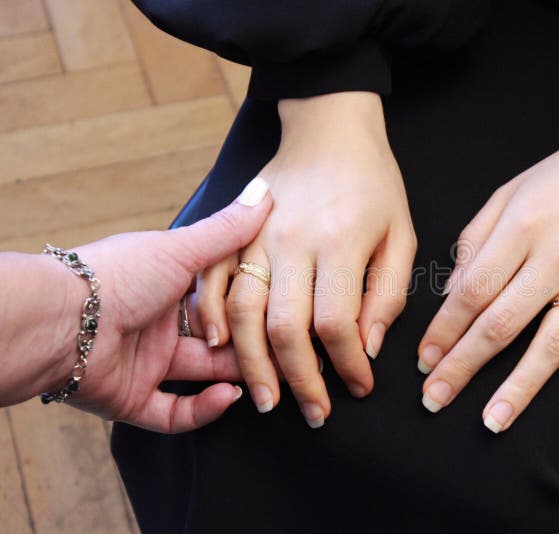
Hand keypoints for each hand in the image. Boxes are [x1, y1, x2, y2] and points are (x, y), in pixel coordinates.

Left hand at [53, 178, 272, 432]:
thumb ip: (227, 230)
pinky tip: (229, 396)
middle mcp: (159, 322)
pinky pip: (175, 411)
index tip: (286, 308)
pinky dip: (204, 409)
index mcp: (168, 284)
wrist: (61, 320)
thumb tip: (265, 193)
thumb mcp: (182, 248)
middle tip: (287, 351)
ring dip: (237, 377)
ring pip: (203, 375)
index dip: (252, 303)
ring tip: (268, 378)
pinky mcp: (133, 397)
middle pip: (218, 338)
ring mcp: (146, 362)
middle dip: (251, 345)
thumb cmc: (117, 275)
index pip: (222, 296)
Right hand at [197, 92, 416, 426]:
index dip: (347, 365)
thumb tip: (367, 347)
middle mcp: (292, 241)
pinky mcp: (231, 228)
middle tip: (313, 414)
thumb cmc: (373, 184)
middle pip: (285, 328)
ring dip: (251, 363)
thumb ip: (388, 292)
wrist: (328, 129)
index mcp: (341, 242)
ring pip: (241, 312)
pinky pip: (209, 279)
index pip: (337, 323)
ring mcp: (254, 234)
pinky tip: (217, 347)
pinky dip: (208, 316)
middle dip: (299, 381)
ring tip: (264, 399)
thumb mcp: (401, 233)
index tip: (359, 386)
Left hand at [417, 120, 558, 431]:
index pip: (472, 292)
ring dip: (519, 388)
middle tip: (436, 397)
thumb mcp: (512, 190)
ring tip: (493, 420)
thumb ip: (476, 238)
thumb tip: (454, 292)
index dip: (444, 330)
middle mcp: (556, 259)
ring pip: (552, 346)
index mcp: (522, 229)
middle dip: (464, 366)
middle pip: (502, 324)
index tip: (425, 358)